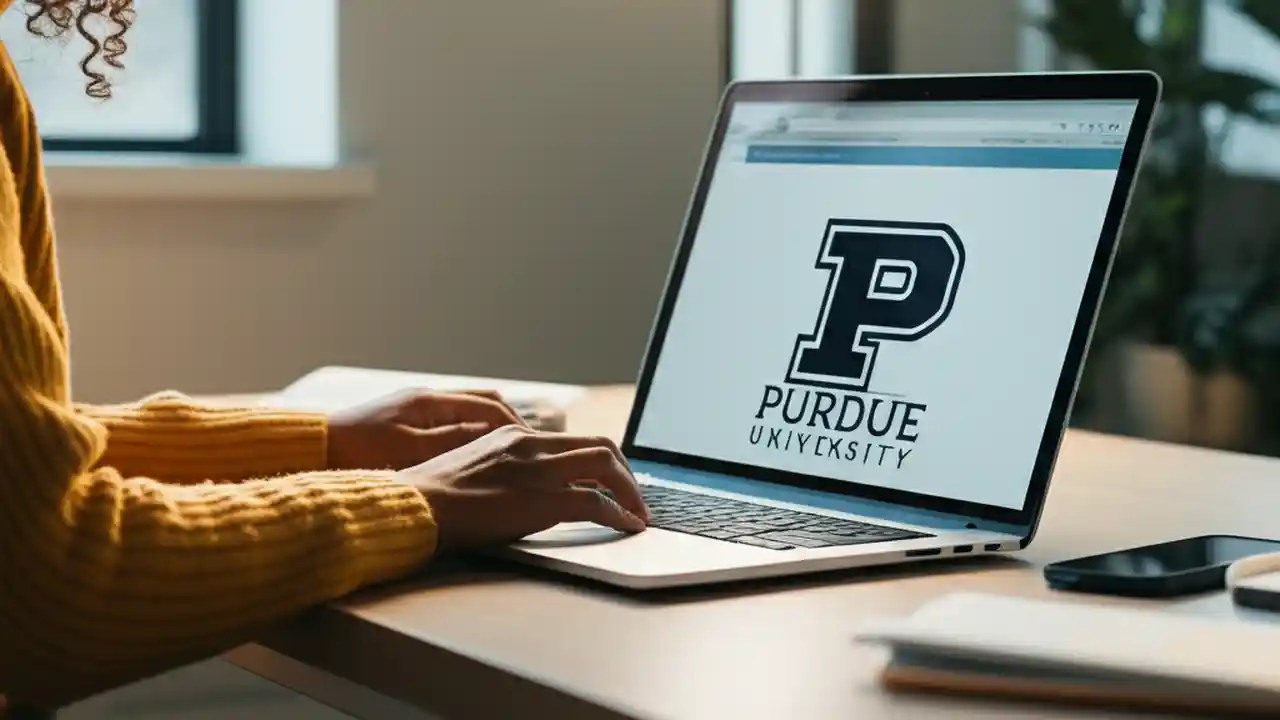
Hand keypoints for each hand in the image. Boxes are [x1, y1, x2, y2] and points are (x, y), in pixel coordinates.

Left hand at [327, 389, 525, 469]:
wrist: (313, 448)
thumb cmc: (355, 451)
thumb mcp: (408, 449)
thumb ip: (452, 441)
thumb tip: (495, 437)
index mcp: (430, 402)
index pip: (491, 408)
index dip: (518, 429)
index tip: (538, 449)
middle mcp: (428, 399)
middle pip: (486, 404)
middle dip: (513, 425)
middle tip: (534, 450)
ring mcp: (417, 409)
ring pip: (470, 411)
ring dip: (494, 429)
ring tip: (513, 453)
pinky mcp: (407, 422)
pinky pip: (453, 421)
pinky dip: (472, 433)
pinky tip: (476, 454)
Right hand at [398, 425, 649, 550]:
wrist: (412, 508)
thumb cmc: (431, 500)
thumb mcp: (472, 470)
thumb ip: (503, 470)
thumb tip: (523, 489)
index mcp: (513, 435)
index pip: (574, 440)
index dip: (603, 461)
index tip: (612, 481)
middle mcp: (530, 444)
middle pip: (601, 446)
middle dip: (626, 473)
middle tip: (634, 497)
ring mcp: (536, 470)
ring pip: (605, 466)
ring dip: (629, 492)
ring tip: (637, 514)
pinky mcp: (540, 499)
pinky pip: (596, 502)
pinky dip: (619, 514)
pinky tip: (627, 526)